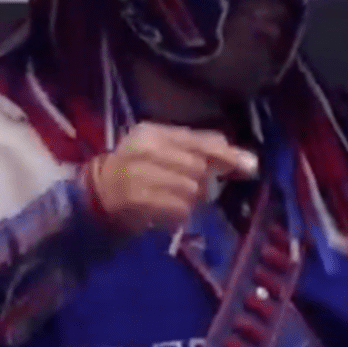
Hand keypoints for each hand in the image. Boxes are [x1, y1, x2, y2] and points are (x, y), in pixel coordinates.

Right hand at [90, 122, 258, 232]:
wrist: (97, 193)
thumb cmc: (138, 168)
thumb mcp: (164, 149)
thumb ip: (201, 149)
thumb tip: (247, 160)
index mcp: (152, 132)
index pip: (199, 141)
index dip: (227, 154)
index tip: (250, 166)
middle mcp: (145, 149)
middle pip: (198, 167)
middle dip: (204, 181)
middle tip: (195, 189)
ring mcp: (139, 175)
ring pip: (190, 189)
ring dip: (192, 200)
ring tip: (178, 199)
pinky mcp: (138, 201)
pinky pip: (178, 209)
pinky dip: (180, 213)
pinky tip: (169, 211)